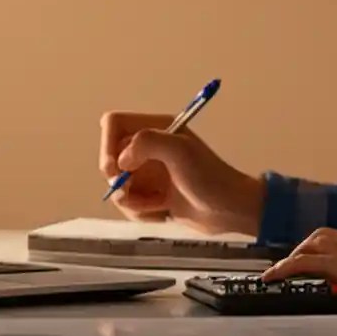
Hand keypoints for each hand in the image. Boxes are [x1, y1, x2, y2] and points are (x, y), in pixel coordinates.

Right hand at [98, 111, 265, 235]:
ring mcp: (149, 171)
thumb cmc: (210, 178)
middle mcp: (149, 147)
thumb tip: (121, 161)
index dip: (107, 145)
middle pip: (110, 157)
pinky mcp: (152, 193)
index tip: (114, 169)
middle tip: (130, 191)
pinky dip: (139, 211)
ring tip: (154, 205)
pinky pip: (129, 201)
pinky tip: (161, 211)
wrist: (229, 210)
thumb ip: (146, 143)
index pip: (113, 124)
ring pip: (117, 184)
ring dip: (130, 200)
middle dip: (118, 179)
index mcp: (156, 128)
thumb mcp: (180, 151)